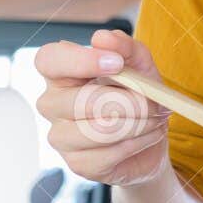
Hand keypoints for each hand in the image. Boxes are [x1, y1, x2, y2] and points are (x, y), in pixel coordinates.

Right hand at [33, 29, 170, 186]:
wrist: (151, 137)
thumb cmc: (138, 96)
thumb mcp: (141, 65)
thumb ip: (126, 47)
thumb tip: (103, 38)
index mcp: (60, 73)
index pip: (48, 60)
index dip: (80, 61)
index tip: (116, 64)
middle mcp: (52, 103)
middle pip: (81, 101)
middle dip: (129, 102)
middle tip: (153, 102)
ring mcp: (61, 136)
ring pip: (99, 130)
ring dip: (137, 124)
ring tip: (152, 119)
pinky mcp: (77, 164)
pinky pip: (109, 153)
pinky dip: (137, 143)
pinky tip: (143, 137)